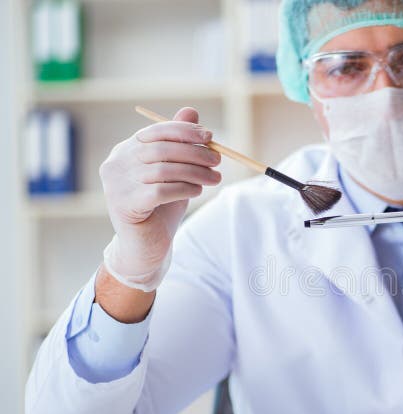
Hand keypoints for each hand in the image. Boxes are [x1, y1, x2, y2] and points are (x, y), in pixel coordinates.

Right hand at [99, 107, 221, 291]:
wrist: (145, 246)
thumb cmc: (160, 207)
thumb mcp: (173, 172)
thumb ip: (179, 144)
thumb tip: (191, 111)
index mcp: (125, 151)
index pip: (155, 131)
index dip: (184, 131)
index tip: (210, 137)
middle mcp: (116, 164)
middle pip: (161, 149)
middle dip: (195, 153)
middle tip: (218, 161)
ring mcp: (117, 185)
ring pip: (164, 170)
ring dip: (196, 172)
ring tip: (215, 178)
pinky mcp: (125, 204)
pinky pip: (162, 190)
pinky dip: (185, 188)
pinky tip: (198, 190)